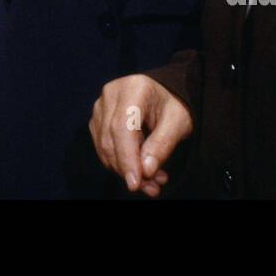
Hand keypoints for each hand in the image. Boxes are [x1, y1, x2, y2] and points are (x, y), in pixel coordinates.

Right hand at [89, 74, 193, 197]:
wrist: (164, 94)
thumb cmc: (173, 106)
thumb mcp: (178, 123)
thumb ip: (162, 145)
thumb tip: (145, 171)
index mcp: (133, 88)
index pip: (122, 128)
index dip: (126, 158)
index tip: (135, 183)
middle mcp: (111, 94)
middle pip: (110, 140)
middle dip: (129, 169)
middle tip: (152, 187)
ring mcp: (101, 106)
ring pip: (104, 147)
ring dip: (125, 170)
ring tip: (151, 180)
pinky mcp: (97, 119)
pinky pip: (102, 148)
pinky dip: (120, 164)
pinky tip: (140, 168)